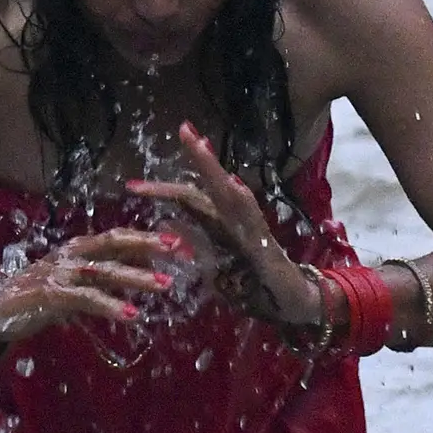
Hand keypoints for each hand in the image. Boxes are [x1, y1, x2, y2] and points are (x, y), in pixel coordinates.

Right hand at [0, 229, 177, 342]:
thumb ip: (102, 281)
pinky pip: (86, 298)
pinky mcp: (50, 294)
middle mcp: (70, 255)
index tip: (177, 241)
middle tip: (180, 250)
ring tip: (165, 285)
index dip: (147, 237)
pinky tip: (132, 313)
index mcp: (78, 250)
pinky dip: (110, 305)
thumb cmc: (34, 299)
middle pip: (114, 243)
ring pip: (104, 270)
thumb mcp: (74, 287)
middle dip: (148, 245)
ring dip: (136, 277)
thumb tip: (139, 279)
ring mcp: (59, 272)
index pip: (117, 238)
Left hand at [126, 123, 322, 325]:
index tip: (139, 177)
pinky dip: (243, 203)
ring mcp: (253, 232)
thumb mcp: (213, 263)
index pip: (193, 198)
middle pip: (213, 185)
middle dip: (199, 157)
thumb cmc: (254, 284)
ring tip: (202, 144)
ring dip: (215, 170)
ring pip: (231, 196)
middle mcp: (237, 222)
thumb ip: (193, 239)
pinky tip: (233, 185)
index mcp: (222, 225)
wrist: (294, 303)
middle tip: (183, 129)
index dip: (167, 187)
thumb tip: (165, 219)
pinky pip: (252, 223)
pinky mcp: (266, 248)